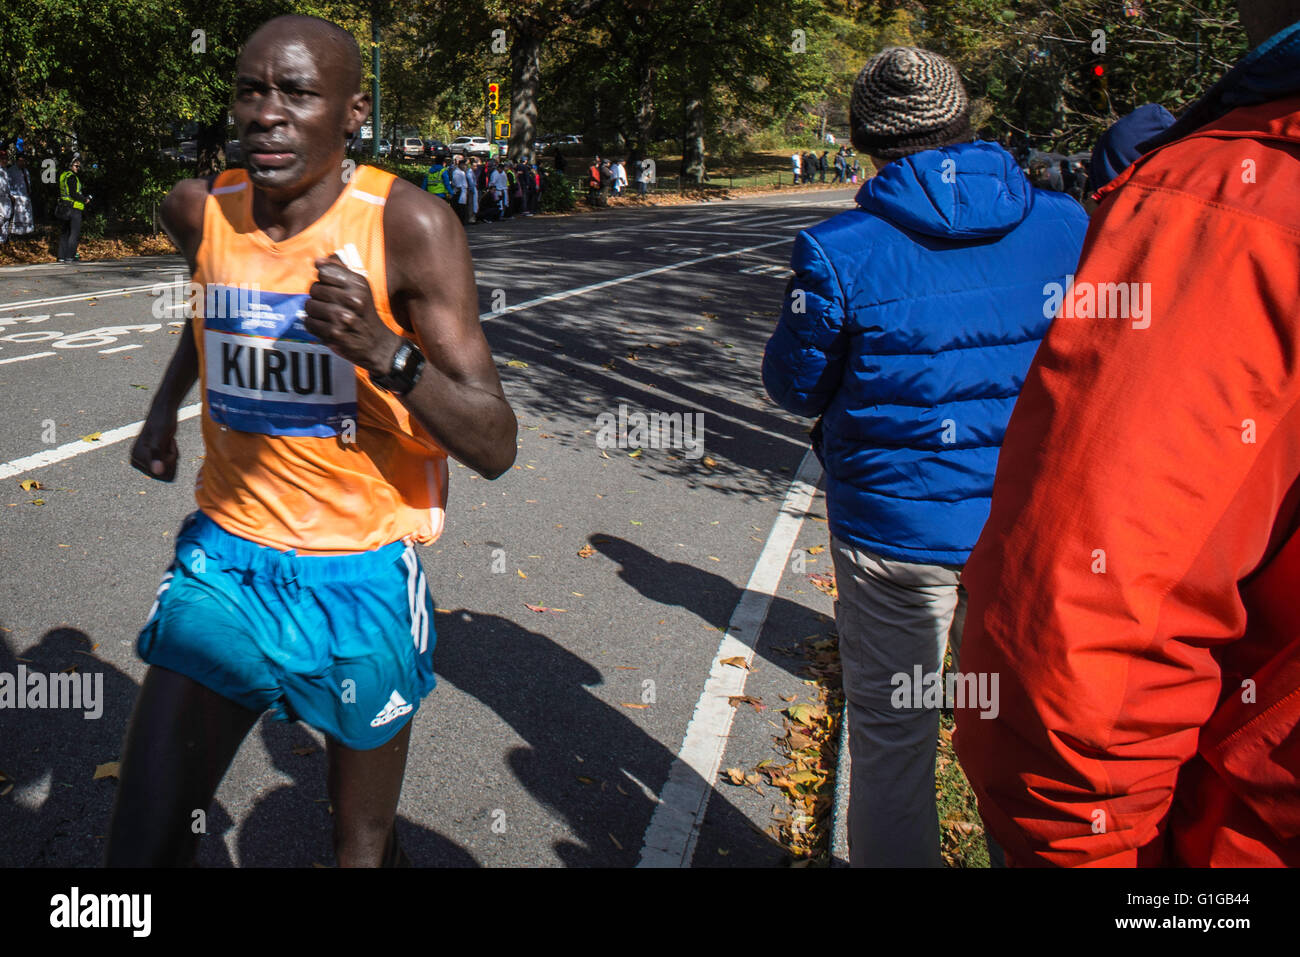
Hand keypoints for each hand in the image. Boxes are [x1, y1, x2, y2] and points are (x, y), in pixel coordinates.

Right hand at [130, 411, 178, 481]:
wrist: (164, 412)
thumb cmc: (162, 421)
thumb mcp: (160, 438)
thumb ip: (157, 454)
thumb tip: (157, 472)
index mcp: (135, 458)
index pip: (159, 473)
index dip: (169, 458)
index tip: (164, 441)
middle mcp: (138, 461)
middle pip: (163, 474)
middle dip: (171, 459)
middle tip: (167, 441)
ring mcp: (147, 460)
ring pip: (168, 471)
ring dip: (173, 456)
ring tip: (167, 442)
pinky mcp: (154, 458)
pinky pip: (170, 466)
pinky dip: (174, 456)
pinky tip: (168, 443)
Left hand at [304, 254, 400, 375]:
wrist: (376, 344)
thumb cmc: (364, 312)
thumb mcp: (359, 288)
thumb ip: (340, 270)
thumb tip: (318, 261)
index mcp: (359, 285)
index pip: (324, 272)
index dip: (323, 279)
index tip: (330, 287)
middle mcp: (353, 299)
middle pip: (314, 288)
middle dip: (317, 296)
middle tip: (327, 303)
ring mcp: (344, 318)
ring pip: (310, 305)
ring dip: (313, 311)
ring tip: (324, 315)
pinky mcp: (335, 334)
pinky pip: (310, 323)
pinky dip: (313, 325)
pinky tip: (323, 325)